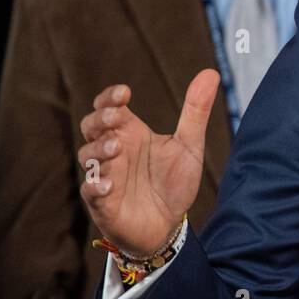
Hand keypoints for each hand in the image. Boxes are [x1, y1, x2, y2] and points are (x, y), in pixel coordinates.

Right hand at [77, 70, 218, 257]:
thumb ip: (196, 111)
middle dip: (100, 118)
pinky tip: (109, 184)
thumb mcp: (189, 146)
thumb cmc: (173, 183)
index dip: (110, 97)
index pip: (109, 107)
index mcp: (130, 133)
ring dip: (100, 149)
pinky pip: (90, 191)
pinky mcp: (103, 202)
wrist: (169, 226)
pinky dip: (96, 185)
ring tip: (118, 147)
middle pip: (91, 126)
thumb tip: (210, 73)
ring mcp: (105, 175)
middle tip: (118, 116)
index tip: (125, 92)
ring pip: (88, 156)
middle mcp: (114, 151)